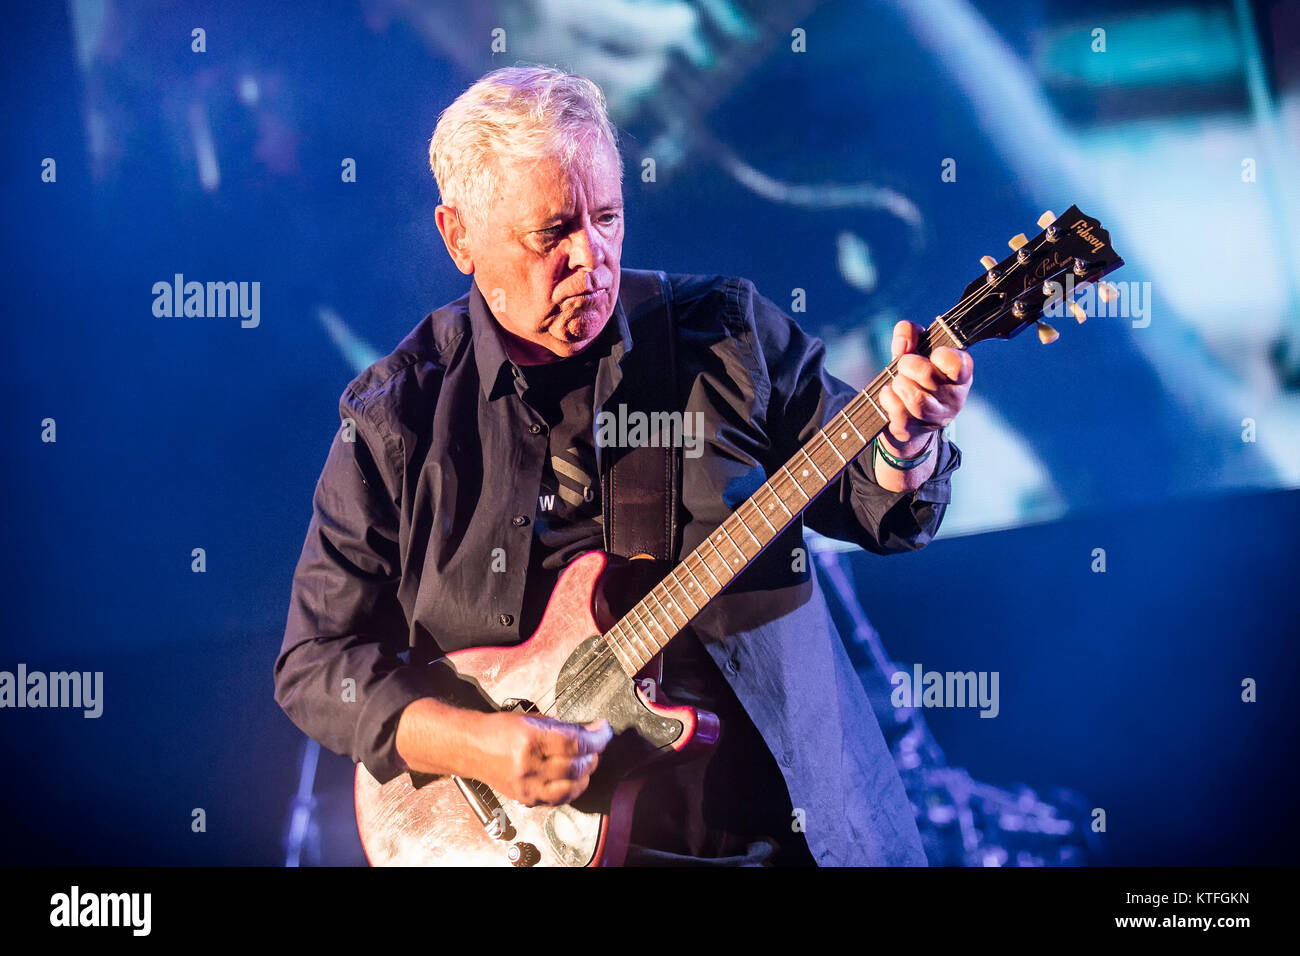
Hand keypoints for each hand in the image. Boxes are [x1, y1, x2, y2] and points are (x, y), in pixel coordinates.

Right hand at [475, 712, 612, 807]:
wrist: (470, 748)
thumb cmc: (498, 730)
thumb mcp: (530, 719)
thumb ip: (560, 727)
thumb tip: (588, 732)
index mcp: (531, 740)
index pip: (575, 743)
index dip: (597, 738)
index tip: (603, 731)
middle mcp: (529, 766)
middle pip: (576, 766)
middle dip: (593, 755)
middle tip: (596, 745)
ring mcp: (527, 786)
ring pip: (570, 787)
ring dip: (586, 774)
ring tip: (587, 762)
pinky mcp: (525, 798)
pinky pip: (557, 800)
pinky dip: (572, 790)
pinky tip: (575, 779)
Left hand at [878, 319, 973, 453]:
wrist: (908, 419)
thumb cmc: (915, 377)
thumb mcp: (916, 350)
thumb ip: (910, 333)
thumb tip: (902, 344)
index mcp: (961, 375)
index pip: (958, 364)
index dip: (941, 355)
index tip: (933, 355)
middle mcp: (953, 398)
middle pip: (927, 375)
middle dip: (908, 364)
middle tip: (904, 365)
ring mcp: (934, 417)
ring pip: (915, 397)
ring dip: (899, 383)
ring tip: (898, 382)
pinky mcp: (913, 430)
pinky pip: (898, 411)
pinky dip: (888, 397)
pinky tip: (888, 393)